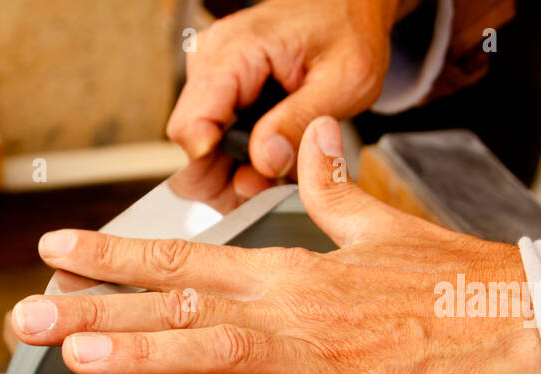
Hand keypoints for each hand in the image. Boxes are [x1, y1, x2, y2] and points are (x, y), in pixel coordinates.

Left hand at [10, 118, 540, 373]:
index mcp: (287, 271)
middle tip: (24, 315)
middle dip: (93, 310)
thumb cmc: (454, 284)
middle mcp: (287, 309)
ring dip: (138, 351)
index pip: (182, 258)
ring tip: (72, 350)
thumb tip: (314, 141)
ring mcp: (313, 359)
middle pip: (175, 306)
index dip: (112, 257)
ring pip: (210, 350)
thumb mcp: (383, 229)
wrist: (530, 324)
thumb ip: (334, 191)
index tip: (52, 250)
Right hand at [169, 0, 399, 198]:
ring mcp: (210, 72)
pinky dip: (238, 155)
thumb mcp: (344, 81)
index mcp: (235, 51)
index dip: (214, 167)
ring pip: (200, 145)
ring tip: (275, 174)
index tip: (251, 183)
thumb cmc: (349, 30)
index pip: (190, 127)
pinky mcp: (218, 86)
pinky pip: (214, 133)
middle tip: (270, 189)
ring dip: (234, 170)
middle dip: (227, 176)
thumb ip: (300, 121)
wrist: (348, 7)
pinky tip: (267, 157)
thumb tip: (263, 160)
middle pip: (191, 143)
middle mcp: (211, 59)